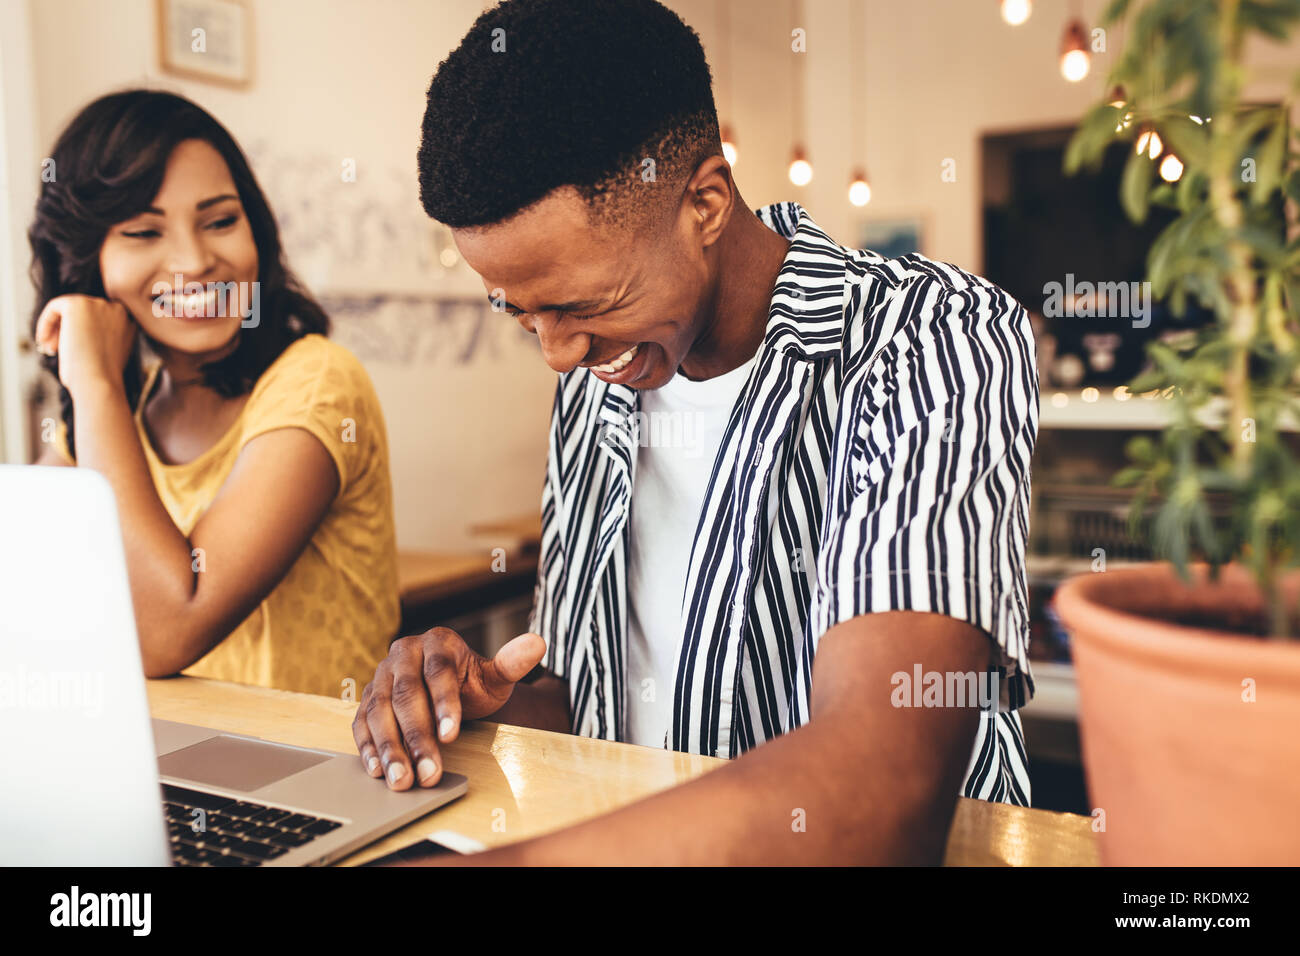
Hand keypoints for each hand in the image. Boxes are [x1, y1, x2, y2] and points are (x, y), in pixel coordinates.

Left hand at [33, 294, 135, 396]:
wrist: (98, 382)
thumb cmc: (102, 376)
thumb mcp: (110, 353)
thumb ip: (102, 336)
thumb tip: (79, 330)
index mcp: (129, 321)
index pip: (99, 318)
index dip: (83, 332)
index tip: (73, 348)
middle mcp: (117, 309)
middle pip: (84, 311)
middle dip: (68, 329)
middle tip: (56, 349)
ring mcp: (98, 304)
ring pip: (68, 308)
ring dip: (56, 327)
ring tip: (51, 349)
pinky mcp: (77, 304)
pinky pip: (54, 307)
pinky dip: (45, 323)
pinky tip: (44, 340)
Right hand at [353, 629, 545, 789]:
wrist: (451, 689)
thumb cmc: (474, 683)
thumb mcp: (496, 676)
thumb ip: (513, 663)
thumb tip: (537, 644)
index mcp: (437, 642)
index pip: (438, 674)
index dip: (443, 705)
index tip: (451, 737)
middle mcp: (403, 654)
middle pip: (406, 696)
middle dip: (416, 737)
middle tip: (427, 773)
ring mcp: (381, 676)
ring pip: (379, 711)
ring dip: (389, 748)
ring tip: (401, 780)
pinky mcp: (367, 700)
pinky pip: (362, 723)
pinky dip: (368, 748)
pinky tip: (377, 771)